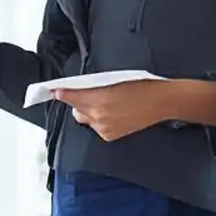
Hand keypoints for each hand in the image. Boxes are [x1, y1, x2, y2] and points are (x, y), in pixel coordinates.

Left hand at [55, 80, 172, 141]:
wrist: (160, 101)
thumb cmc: (140, 86)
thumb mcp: (114, 79)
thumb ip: (92, 85)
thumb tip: (78, 87)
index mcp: (99, 98)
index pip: (71, 96)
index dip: (62, 92)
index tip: (54, 90)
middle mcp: (99, 115)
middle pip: (75, 109)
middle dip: (78, 101)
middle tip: (89, 94)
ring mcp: (104, 127)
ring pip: (84, 119)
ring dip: (88, 111)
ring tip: (105, 104)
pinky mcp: (110, 135)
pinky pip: (95, 127)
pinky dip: (98, 120)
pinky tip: (112, 114)